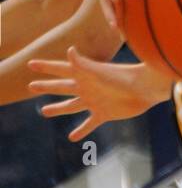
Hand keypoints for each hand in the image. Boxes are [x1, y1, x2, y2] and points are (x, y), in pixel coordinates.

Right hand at [28, 47, 169, 140]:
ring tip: (44, 111)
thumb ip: (84, 63)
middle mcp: (86, 87)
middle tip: (30, 86)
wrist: (145, 88)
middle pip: (61, 87)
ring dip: (58, 108)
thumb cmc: (124, 76)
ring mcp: (94, 101)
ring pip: (71, 106)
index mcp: (84, 75)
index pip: (60, 69)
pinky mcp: (104, 113)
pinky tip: (72, 137)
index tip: (30, 64)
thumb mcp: (100, 70)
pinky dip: (81, 130)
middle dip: (46, 86)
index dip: (45, 67)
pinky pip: (89, 123)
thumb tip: (69, 50)